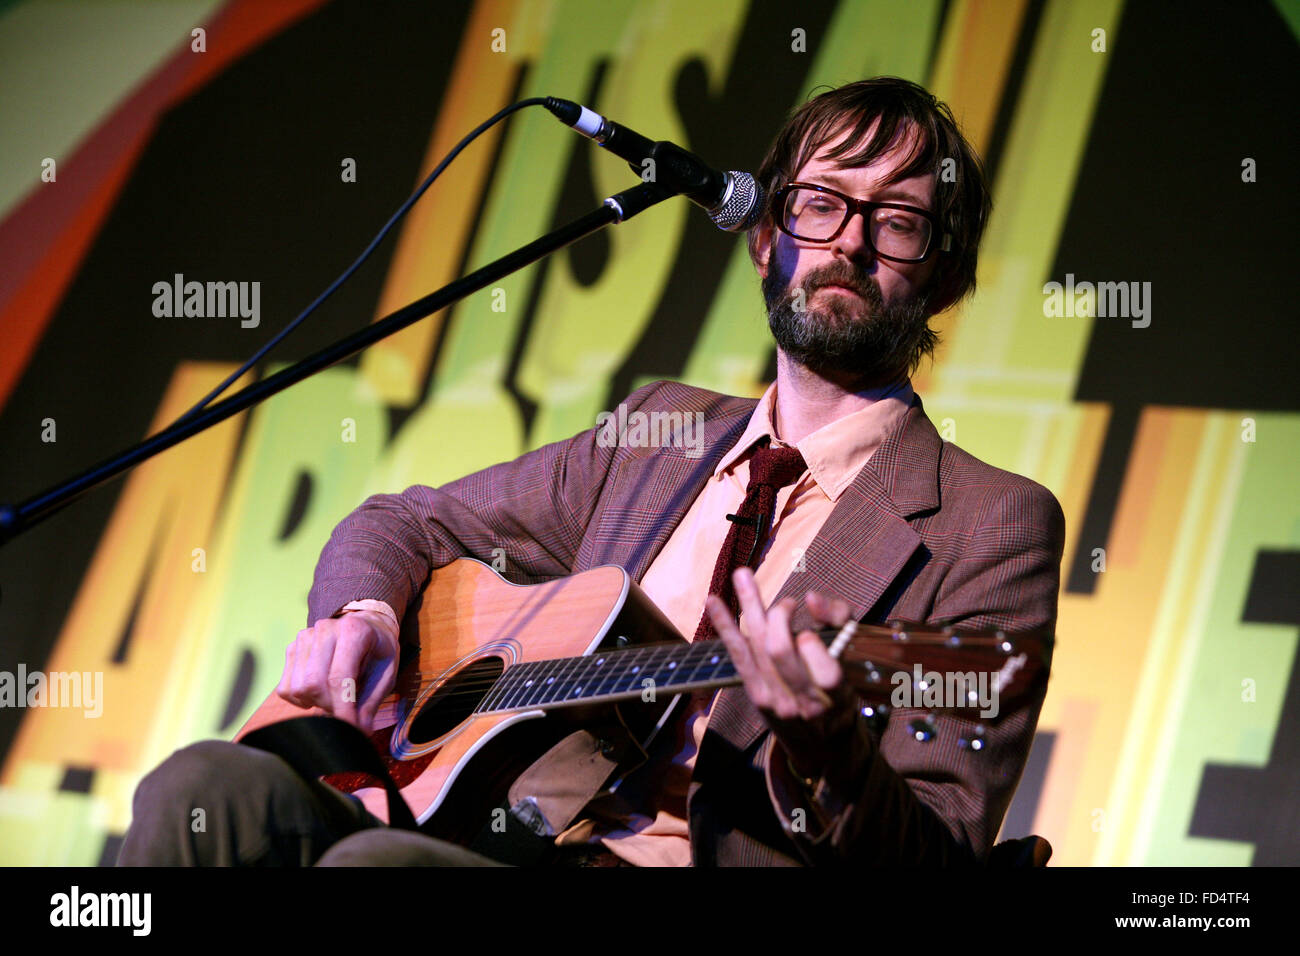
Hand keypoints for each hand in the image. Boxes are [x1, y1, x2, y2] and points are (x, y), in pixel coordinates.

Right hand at [275, 610, 399, 733]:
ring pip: (298, 688)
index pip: (339, 677)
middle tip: (347, 709)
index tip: (350, 730)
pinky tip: (319, 691)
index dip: (343, 709)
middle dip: (330, 706)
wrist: (365, 625)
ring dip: (316, 703)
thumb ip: (371, 701)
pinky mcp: (291, 648)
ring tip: (335, 696)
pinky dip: (301, 699)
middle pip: (313, 684)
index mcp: (353, 631)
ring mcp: (304, 637)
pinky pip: (286, 688)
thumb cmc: (377, 650)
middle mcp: (324, 630)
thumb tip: (359, 730)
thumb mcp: (386, 673)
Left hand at [705, 568, 860, 777]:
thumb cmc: (841, 693)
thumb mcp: (854, 662)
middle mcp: (802, 703)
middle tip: (788, 606)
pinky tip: (713, 602)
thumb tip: (812, 598)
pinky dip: (726, 626)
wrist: (820, 745)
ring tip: (742, 575)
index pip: (826, 672)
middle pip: (781, 651)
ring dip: (750, 605)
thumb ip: (841, 623)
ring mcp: (775, 700)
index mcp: (835, 697)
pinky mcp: (755, 694)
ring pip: (757, 645)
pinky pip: (739, 655)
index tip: (810, 633)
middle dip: (781, 617)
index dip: (814, 646)